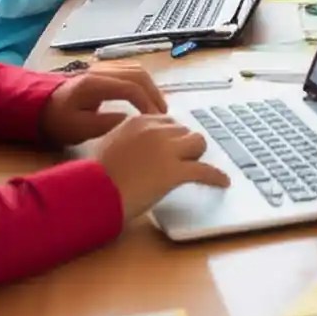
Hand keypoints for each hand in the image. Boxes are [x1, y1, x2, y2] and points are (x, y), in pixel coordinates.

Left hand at [39, 62, 167, 145]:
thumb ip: (107, 123)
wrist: (39, 107)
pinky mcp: (104, 71)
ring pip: (137, 70)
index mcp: (94, 84)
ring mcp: (103, 68)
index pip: (131, 88)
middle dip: (154, 94)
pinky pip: (130, 71)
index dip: (147, 103)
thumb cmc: (58, 120)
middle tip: (163, 114)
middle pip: (138, 75)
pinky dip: (143, 82)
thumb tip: (132, 118)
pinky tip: (147, 96)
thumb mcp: (79, 128)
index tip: (155, 120)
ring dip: (151, 87)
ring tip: (158, 106)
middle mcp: (101, 71)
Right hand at [94, 115, 230, 219]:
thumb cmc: (96, 177)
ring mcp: (167, 150)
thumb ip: (132, 140)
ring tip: (194, 167)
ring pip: (198, 143)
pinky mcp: (176, 171)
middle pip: (184, 131)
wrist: (93, 194)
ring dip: (197, 155)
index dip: (172, 137)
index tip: (174, 148)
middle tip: (182, 160)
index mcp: (139, 121)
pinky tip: (222, 182)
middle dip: (184, 145)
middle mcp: (155, 130)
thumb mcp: (112, 145)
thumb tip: (145, 147)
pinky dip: (216, 177)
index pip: (168, 121)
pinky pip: (205, 170)